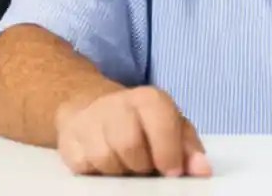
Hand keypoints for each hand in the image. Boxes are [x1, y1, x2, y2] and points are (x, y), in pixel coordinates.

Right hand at [55, 86, 210, 176]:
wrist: (92, 108)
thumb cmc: (142, 123)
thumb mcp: (172, 128)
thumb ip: (189, 148)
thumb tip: (202, 170)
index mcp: (148, 99)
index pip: (160, 123)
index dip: (168, 152)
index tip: (172, 171)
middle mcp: (116, 105)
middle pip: (130, 146)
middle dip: (141, 165)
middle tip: (145, 166)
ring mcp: (89, 122)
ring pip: (106, 159)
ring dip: (120, 170)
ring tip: (125, 163)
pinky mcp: (68, 141)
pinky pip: (85, 167)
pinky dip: (99, 172)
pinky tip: (105, 163)